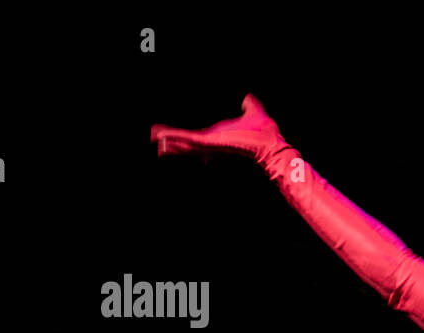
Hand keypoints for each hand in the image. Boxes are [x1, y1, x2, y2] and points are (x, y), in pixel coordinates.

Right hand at [150, 93, 288, 166]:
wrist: (271, 145)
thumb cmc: (264, 133)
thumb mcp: (253, 112)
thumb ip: (249, 104)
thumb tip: (248, 97)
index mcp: (218, 135)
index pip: (197, 136)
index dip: (183, 136)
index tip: (170, 135)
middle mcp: (212, 141)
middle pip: (186, 141)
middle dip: (171, 140)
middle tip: (154, 137)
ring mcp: (210, 142)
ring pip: (184, 142)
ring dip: (169, 139)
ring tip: (152, 136)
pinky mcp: (211, 142)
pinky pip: (189, 139)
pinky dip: (174, 137)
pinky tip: (160, 136)